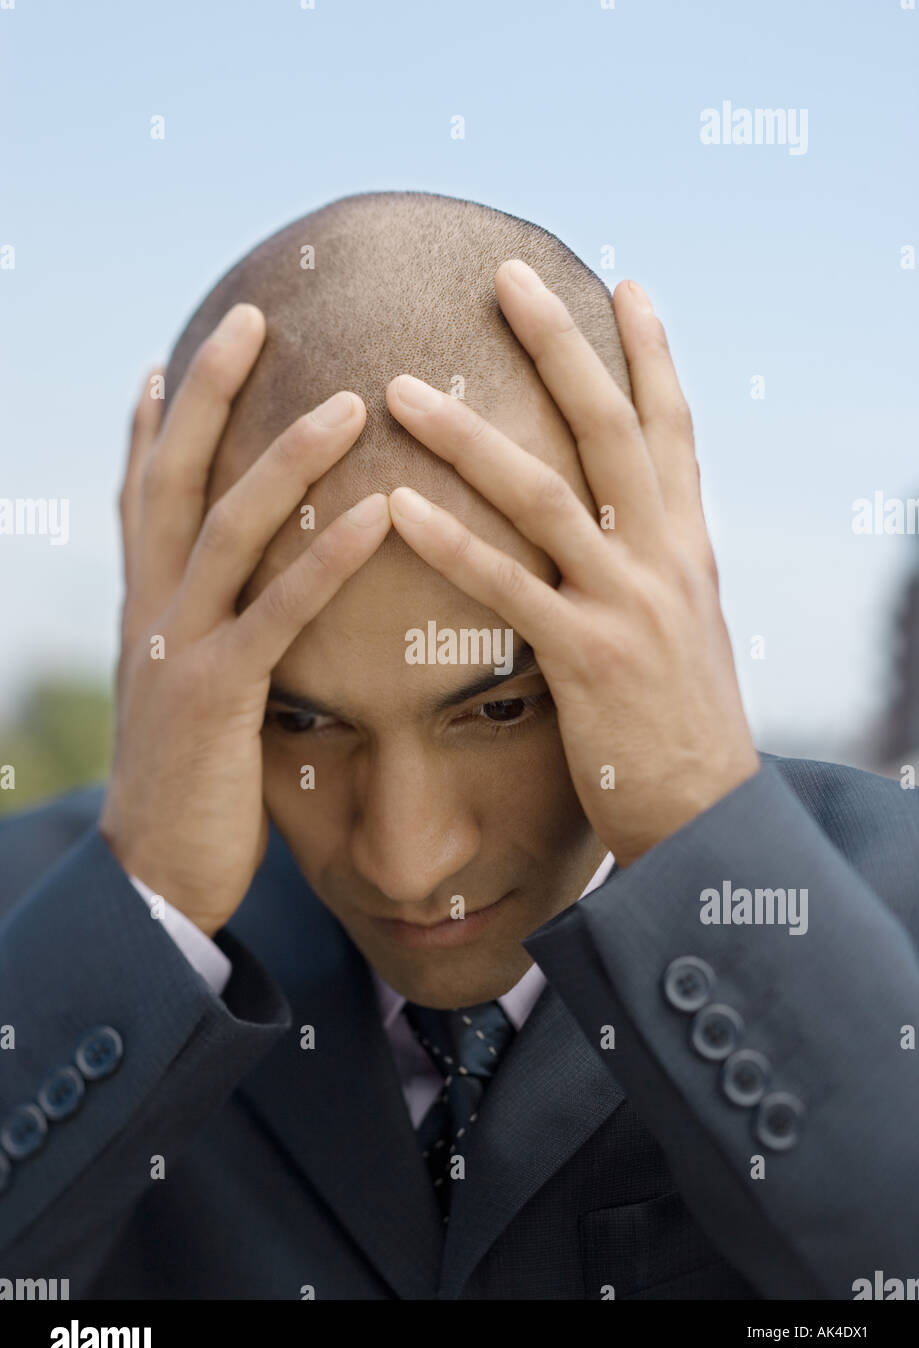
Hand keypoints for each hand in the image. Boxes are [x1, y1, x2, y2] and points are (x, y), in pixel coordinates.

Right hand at [100, 305, 390, 934]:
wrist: (153, 883)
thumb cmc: (189, 791)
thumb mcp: (186, 698)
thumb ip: (208, 639)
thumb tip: (236, 605)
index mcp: (148, 609)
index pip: (145, 494)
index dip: (154, 421)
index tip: (176, 355)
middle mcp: (153, 612)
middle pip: (173, 477)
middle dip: (208, 393)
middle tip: (252, 317)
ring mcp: (178, 650)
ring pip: (227, 529)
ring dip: (285, 460)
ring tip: (348, 402)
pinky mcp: (216, 698)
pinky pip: (276, 614)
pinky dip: (323, 559)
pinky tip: (375, 516)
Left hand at [383, 264, 759, 869]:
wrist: (711, 818)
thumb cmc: (685, 729)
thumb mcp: (685, 631)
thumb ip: (656, 570)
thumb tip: (629, 527)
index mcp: (689, 548)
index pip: (674, 430)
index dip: (653, 355)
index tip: (627, 285)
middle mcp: (665, 559)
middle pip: (610, 429)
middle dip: (562, 346)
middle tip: (508, 275)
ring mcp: (627, 605)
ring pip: (544, 495)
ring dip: (470, 436)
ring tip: (402, 387)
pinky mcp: (587, 660)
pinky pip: (507, 590)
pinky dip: (451, 545)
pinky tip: (395, 509)